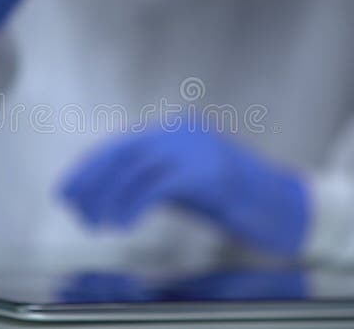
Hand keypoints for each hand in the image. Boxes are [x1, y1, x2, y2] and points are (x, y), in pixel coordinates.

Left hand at [61, 125, 309, 255]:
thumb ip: (151, 177)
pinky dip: (132, 205)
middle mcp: (183, 131)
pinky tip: (121, 224)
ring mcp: (197, 148)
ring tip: (95, 223)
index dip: (89, 168)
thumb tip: (104, 190)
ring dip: (107, 197)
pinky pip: (155, 185)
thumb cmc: (236, 199)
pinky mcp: (206, 171)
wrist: (287, 206)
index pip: (121, 145)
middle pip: (122, 152)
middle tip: (73, 208)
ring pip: (134, 167)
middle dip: (91, 182)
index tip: (66, 191)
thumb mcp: (185, 183)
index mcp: (176, 130)